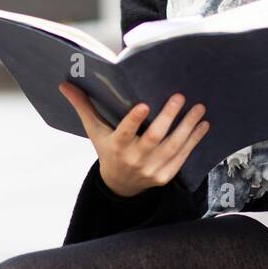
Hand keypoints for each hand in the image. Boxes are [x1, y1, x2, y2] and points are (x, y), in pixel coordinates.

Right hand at [57, 83, 209, 197]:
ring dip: (188, 126)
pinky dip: (194, 141)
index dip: (134, 120)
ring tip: (199, 108)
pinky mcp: (165, 176)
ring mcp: (151, 169)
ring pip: (173, 146)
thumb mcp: (95, 131)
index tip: (143, 105)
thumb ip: (83, 106)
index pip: (124, 133)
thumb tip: (65, 84)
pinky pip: (182, 157)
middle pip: (154, 138)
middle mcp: (133, 159)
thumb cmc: (107, 149)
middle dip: (168, 117)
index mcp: (115, 146)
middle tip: (180, 96)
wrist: (120, 185)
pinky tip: (202, 125)